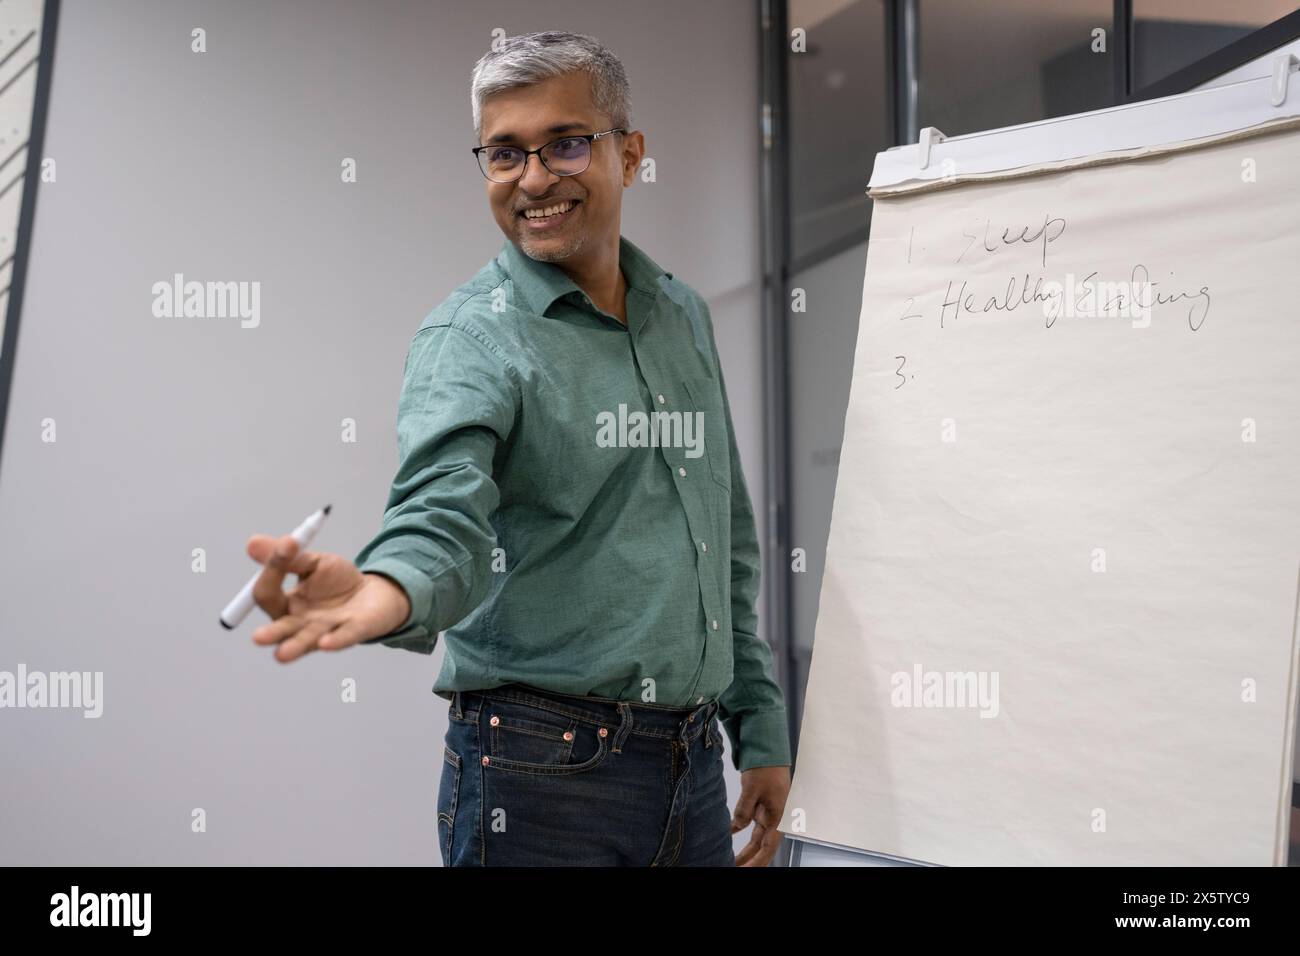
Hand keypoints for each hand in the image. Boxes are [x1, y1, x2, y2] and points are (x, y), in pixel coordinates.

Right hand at [245, 533, 411, 662]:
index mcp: (286, 604)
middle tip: (257, 637)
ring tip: (282, 654)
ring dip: (296, 646)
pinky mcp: (354, 631)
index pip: (268, 592)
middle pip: (281, 628)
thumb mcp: (314, 563)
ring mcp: (327, 631)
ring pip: (308, 640)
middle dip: (271, 633)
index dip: (273, 568)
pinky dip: (336, 640)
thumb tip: (253, 543)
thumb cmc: (337, 582)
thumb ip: (289, 557)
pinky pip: (344, 637)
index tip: (289, 543)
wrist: (374, 592)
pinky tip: (326, 643)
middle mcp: (301, 624)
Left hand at [731, 765, 790, 866]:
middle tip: (734, 867)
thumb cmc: (766, 768)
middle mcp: (774, 818)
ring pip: (756, 838)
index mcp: (778, 817)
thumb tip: (736, 828)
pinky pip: (749, 824)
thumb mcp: (752, 789)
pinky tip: (729, 837)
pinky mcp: (759, 806)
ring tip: (731, 860)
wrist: (768, 749)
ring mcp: (767, 813)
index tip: (744, 870)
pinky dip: (739, 831)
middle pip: (762, 846)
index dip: (757, 862)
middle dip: (749, 860)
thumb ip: (744, 810)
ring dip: (745, 850)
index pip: (768, 847)